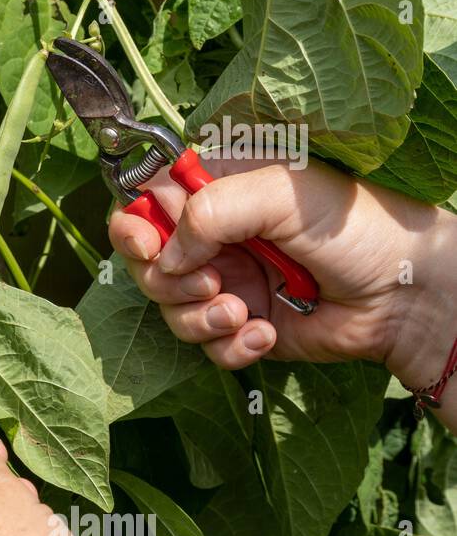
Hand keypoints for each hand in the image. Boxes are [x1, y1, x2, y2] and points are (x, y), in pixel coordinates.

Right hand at [108, 154, 456, 399]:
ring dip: (200, 316)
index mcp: (218, 190)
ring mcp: (224, 282)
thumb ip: (209, 211)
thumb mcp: (278, 194)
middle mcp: (213, 236)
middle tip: (210, 280)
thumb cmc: (351, 227)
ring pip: (170, 309)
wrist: (402, 296)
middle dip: (167, 279)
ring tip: (244, 312)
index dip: (132, 223)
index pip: (145, 198)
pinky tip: (264, 334)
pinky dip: (229, 345)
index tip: (147, 243)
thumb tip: (168, 257)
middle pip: (145, 261)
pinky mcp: (239, 326)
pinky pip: (204, 345)